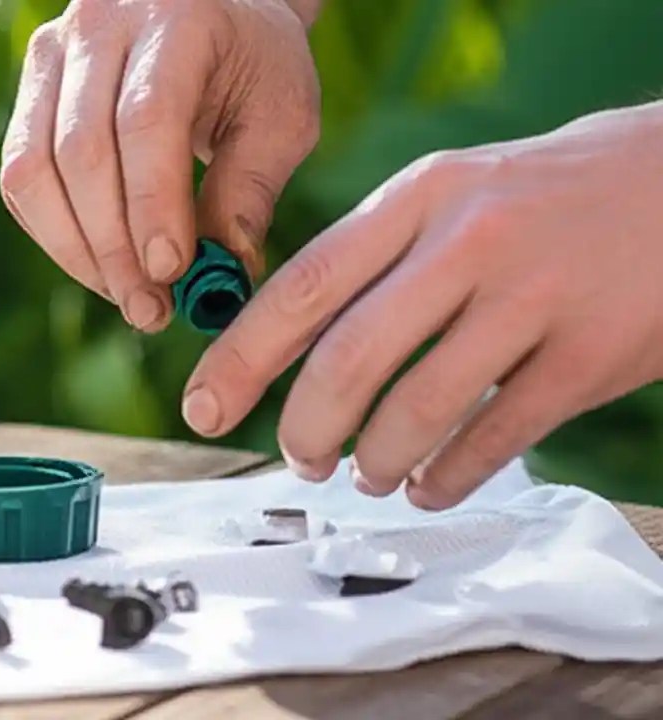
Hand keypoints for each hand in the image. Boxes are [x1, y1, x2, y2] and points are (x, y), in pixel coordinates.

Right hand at [0, 0, 320, 330]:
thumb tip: (224, 274)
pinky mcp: (30, 85)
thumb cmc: (255, 63)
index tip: (172, 272)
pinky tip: (98, 266)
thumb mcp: (282, 114)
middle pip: (82, 150)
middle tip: (150, 309)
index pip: (147, 119)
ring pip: (33, 169)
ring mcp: (53, 51)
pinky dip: (53, 233)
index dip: (152, 203)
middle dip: (114, 246)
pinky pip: (20, 176)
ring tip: (126, 297)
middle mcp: (101, 23)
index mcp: (178, 18)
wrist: (213, 7)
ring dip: (76, 250)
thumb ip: (252, 188)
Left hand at [182, 101, 662, 508]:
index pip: (302, 286)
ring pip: (417, 409)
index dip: (241, 358)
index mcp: (417, 197)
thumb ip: (371, 258)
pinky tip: (428, 483)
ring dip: (375, 461)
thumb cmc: (542, 198)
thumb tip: (281, 342)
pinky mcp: (589, 355)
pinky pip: (494, 439)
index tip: (204, 405)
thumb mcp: (449, 192)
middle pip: (348, 359)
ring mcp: (533, 298)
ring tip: (367, 474)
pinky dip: (445, 477)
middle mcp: (468, 241)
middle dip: (304, 426)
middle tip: (299, 455)